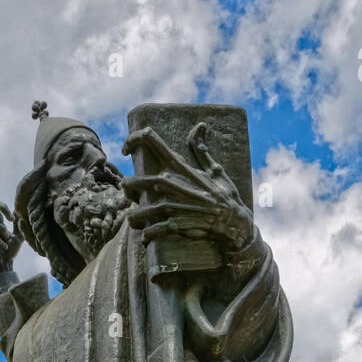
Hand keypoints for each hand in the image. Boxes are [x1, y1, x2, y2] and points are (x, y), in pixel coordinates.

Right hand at [0, 159, 22, 276]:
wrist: (3, 266)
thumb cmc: (10, 248)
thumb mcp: (19, 231)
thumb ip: (20, 219)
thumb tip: (25, 206)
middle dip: (1, 206)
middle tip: (12, 217)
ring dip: (3, 231)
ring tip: (7, 241)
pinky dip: (0, 243)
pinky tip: (3, 249)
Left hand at [121, 121, 254, 253]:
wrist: (236, 224)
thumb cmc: (225, 197)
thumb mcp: (216, 170)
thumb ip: (201, 150)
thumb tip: (200, 126)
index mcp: (183, 169)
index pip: (156, 144)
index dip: (135, 140)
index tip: (125, 149)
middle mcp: (178, 185)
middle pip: (143, 180)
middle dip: (129, 185)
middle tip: (126, 191)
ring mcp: (179, 206)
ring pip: (146, 209)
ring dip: (135, 216)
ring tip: (132, 220)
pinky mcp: (181, 225)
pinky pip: (156, 230)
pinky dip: (148, 234)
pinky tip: (146, 236)